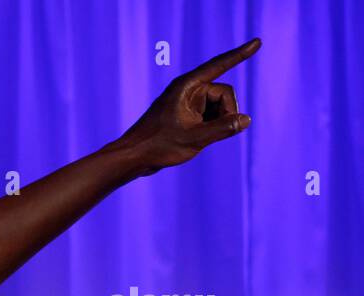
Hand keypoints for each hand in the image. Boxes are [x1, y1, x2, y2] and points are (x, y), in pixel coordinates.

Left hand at [116, 37, 259, 175]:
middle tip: (208, 134)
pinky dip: (210, 127)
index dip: (240, 54)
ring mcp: (187, 102)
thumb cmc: (158, 146)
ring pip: (219, 107)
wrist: (132, 158)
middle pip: (225, 94)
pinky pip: (210, 116)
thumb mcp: (194, 139)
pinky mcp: (186, 114)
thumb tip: (245, 120)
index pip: (220, 65)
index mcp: (187, 86)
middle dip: (226, 113)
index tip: (258, 42)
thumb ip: (223, 128)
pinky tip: (194, 140)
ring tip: (196, 138)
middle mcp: (188, 90)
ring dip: (217, 123)